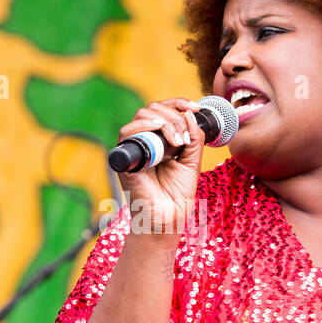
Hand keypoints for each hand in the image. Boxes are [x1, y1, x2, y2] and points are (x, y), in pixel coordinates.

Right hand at [115, 98, 204, 236]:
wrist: (168, 219)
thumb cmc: (178, 196)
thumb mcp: (192, 162)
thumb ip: (194, 138)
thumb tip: (190, 114)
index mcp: (161, 140)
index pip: (164, 110)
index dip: (179, 104)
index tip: (196, 109)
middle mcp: (146, 141)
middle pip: (154, 109)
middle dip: (174, 116)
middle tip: (184, 138)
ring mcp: (135, 148)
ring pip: (142, 116)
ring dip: (164, 122)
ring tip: (177, 142)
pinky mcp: (125, 159)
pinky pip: (126, 133)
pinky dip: (144, 126)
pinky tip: (159, 132)